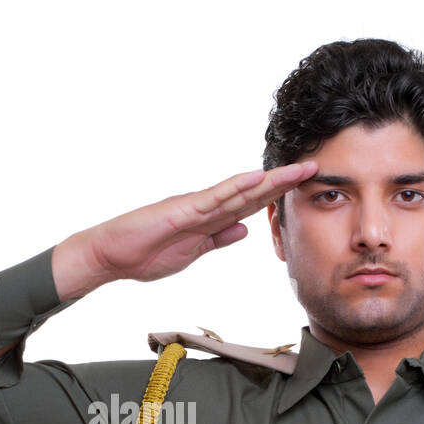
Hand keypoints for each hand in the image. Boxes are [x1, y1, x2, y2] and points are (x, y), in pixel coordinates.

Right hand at [52, 160, 318, 299]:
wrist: (111, 256)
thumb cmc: (144, 255)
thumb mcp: (192, 252)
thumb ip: (217, 240)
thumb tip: (244, 231)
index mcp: (209, 220)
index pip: (249, 205)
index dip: (277, 196)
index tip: (303, 188)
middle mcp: (205, 207)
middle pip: (251, 192)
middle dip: (282, 181)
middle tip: (313, 167)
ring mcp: (194, 207)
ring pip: (237, 190)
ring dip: (267, 180)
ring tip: (295, 169)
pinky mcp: (180, 211)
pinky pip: (212, 198)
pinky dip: (234, 188)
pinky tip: (255, 179)